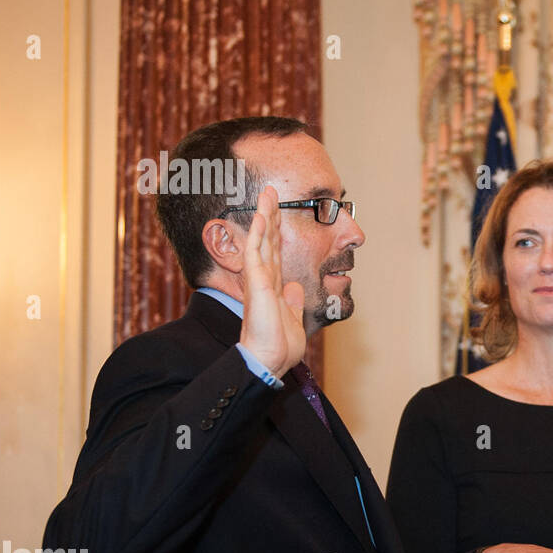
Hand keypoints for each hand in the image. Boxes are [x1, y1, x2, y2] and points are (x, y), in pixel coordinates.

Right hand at [238, 186, 304, 375]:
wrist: (270, 360)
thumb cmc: (280, 346)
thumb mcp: (293, 318)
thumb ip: (293, 300)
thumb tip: (296, 287)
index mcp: (274, 285)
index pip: (276, 251)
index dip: (277, 231)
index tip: (279, 211)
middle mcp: (265, 278)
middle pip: (268, 240)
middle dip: (270, 215)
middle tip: (271, 191)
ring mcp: (259, 279)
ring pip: (261, 240)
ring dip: (264, 215)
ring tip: (267, 194)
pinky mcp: (257, 283)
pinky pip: (256, 253)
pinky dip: (258, 233)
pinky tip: (261, 215)